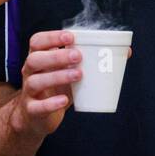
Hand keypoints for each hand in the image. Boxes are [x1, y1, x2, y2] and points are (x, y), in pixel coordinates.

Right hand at [6, 31, 135, 139]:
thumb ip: (92, 62)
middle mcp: (29, 73)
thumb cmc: (56, 89)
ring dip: (58, 76)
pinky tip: (64, 100)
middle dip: (57, 56)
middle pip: (35, 59)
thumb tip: (126, 52)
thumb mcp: (71, 73)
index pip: (37, 41)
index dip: (51, 37)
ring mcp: (28, 92)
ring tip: (79, 75)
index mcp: (38, 58)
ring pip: (36, 81)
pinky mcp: (31, 111)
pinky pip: (38, 106)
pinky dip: (51, 103)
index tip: (70, 37)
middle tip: (79, 56)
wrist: (37, 118)